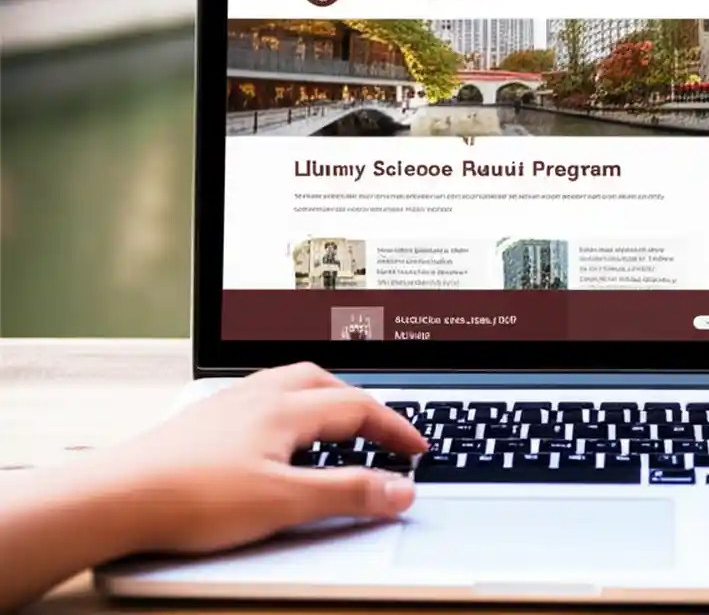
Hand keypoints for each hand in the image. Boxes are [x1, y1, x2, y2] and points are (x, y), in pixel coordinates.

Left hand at [100, 362, 427, 552]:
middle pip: (326, 384)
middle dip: (362, 405)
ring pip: (291, 386)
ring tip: (338, 427)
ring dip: (326, 401)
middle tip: (384, 433)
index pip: (358, 408)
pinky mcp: (204, 423)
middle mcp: (258, 396)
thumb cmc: (189, 497)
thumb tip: (399, 490)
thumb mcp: (284, 502)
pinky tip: (279, 438)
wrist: (113, 498)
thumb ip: (347, 494)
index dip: (395, 429)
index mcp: (285, 408)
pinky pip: (262, 400)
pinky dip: (291, 411)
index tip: (418, 450)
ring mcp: (228, 406)